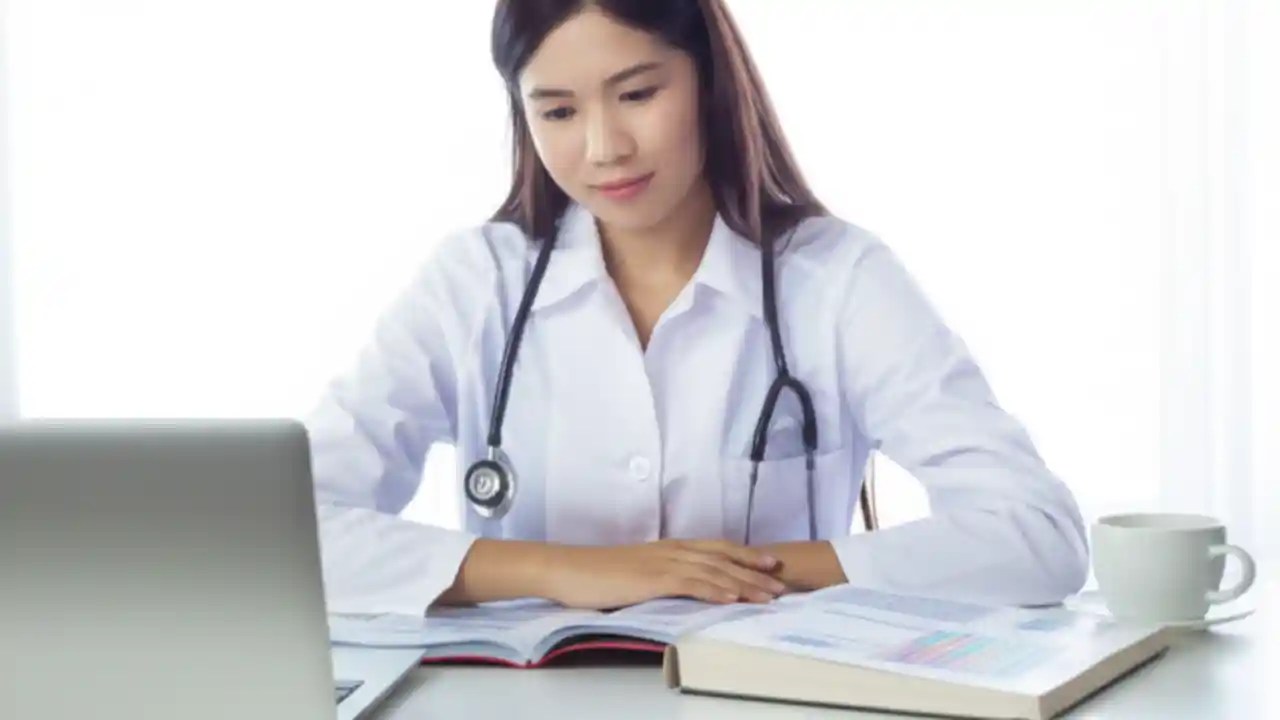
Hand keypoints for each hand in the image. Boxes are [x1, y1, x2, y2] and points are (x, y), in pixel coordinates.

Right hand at [544, 539, 787, 609]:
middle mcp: (672, 550)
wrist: (568, 569)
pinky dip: (715, 589)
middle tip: (782, 582)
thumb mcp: (636, 572)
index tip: (771, 564)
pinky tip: (732, 597)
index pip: (716, 548)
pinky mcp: (653, 578)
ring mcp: (663, 562)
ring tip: (768, 595)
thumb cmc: (596, 574)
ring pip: (713, 570)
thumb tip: (681, 587)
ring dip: (744, 583)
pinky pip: (691, 583)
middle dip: (755, 570)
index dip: (746, 555)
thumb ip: (660, 575)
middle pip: (723, 557)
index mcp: (669, 547)